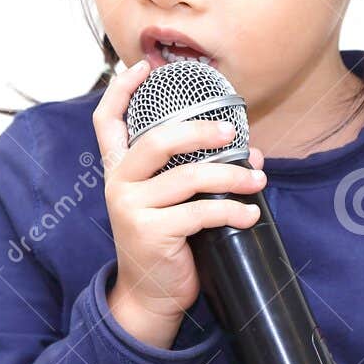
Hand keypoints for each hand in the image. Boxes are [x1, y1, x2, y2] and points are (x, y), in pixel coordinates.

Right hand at [91, 59, 267, 348]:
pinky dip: (232, 210)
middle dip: (198, 131)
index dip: (121, 91)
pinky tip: (250, 213)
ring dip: (230, 175)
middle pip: (155, 140)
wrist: (151, 294)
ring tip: (257, 179)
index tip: (143, 68)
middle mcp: (119, 184)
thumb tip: (249, 152)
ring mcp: (131, 208)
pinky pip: (200, 212)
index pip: (107, 122)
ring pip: (187, 177)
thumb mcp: (167, 201)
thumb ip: (190, 171)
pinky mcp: (151, 232)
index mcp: (119, 170)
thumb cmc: (165, 241)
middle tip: (231, 133)